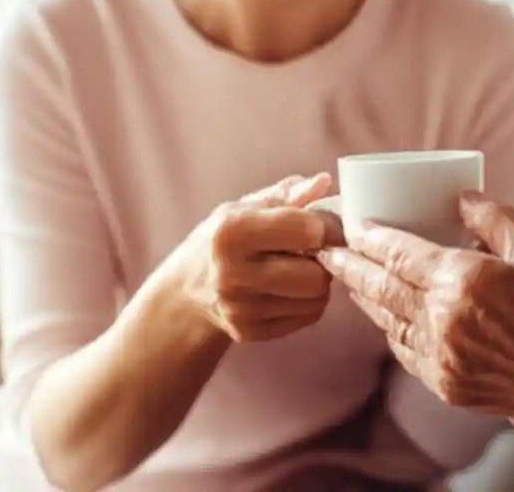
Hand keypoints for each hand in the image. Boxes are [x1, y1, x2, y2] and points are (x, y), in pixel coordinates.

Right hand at [167, 173, 342, 342]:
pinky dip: (308, 302)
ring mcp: (241, 309)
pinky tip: (290, 288)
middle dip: (323, 259)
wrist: (186, 290)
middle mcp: (233, 274)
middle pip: (316, 275)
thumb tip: (323, 182)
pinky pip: (308, 317)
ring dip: (319, 281)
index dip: (327, 226)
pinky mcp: (249, 332)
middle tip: (314, 249)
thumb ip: (287, 194)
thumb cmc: (221, 240)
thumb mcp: (244, 208)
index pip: (307, 230)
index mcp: (231, 232)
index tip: (325, 224)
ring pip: (317, 299)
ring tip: (300, 267)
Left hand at [318, 191, 513, 430]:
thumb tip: (461, 196)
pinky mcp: (444, 383)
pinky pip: (404, 349)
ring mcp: (439, 355)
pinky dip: (390, 329)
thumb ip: (496, 220)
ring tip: (349, 278)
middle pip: (380, 286)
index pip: (399, 252)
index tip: (353, 224)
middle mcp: (442, 319)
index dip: (370, 237)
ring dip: (365, 297)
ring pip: (386, 320)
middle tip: (324, 250)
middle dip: (348, 266)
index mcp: (464, 280)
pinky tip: (386, 316)